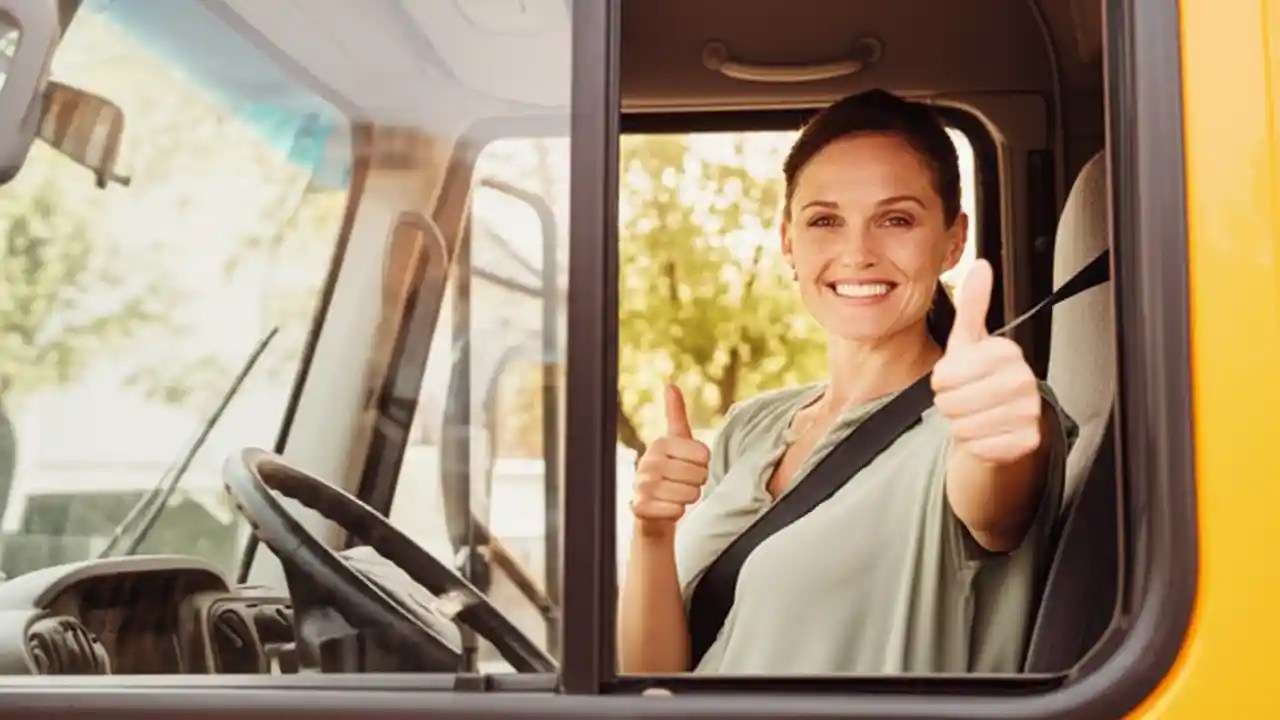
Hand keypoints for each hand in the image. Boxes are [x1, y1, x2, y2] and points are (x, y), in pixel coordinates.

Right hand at [629, 384, 710, 532]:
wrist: (651, 509)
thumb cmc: (669, 473)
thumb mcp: (675, 442)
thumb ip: (675, 414)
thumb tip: (670, 384)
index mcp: (660, 443)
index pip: (704, 456)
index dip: (704, 466)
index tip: (690, 466)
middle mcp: (648, 462)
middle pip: (698, 476)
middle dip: (697, 484)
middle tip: (683, 483)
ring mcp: (642, 485)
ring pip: (689, 494)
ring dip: (688, 498)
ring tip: (676, 495)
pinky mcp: (640, 507)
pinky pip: (676, 511)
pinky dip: (677, 512)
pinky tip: (667, 507)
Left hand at [932, 260, 1042, 465]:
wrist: (1003, 422)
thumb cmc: (981, 381)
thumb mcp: (970, 341)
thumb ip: (972, 305)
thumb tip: (981, 266)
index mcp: (1007, 352)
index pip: (948, 374)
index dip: (941, 380)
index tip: (953, 379)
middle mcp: (1023, 380)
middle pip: (954, 401)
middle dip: (949, 404)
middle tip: (962, 400)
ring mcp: (1028, 412)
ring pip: (965, 425)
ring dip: (960, 424)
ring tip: (972, 415)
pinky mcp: (1026, 441)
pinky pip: (979, 446)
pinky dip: (973, 443)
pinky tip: (984, 433)